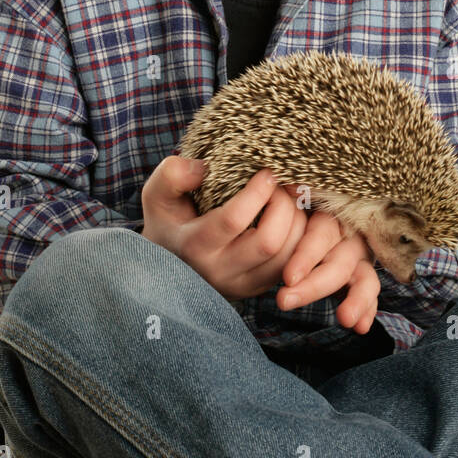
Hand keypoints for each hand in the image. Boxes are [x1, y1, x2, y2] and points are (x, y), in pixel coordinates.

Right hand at [140, 156, 307, 300]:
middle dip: (283, 207)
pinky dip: (299, 241)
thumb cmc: (168, 219)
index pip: (234, 220)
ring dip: (297, 224)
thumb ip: (173, 175)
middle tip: (282, 185)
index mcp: (193, 245)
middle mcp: (217, 272)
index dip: (258, 192)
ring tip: (288, 200)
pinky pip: (290, 267)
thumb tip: (204, 169)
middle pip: (268, 242)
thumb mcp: (158, 193)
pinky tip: (290, 220)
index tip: (267, 172)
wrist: (166, 262)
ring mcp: (238, 285)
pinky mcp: (255, 289)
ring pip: (286, 258)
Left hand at [276, 192, 380, 335]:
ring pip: (364, 277)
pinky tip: (360, 326)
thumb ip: (297, 191)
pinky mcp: (362, 273)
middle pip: (339, 261)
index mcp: (333, 211)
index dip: (307, 256)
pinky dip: (367, 308)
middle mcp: (350, 233)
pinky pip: (369, 291)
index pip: (323, 235)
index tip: (288, 278)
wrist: (308, 211)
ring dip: (357, 299)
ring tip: (345, 319)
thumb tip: (289, 185)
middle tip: (285, 301)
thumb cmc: (296, 201)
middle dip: (315, 285)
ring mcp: (359, 255)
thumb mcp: (295, 193)